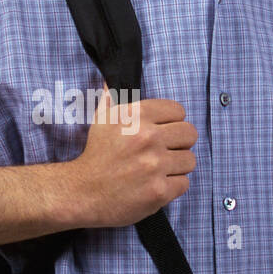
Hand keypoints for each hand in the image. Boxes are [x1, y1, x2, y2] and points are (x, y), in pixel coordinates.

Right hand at [72, 84, 197, 228]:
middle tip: (166, 151)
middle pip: (190, 134)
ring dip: (178, 166)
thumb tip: (112, 81)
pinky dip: (173, 186)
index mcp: (136, 116)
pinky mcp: (159, 190)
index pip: (178, 111)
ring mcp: (155, 165)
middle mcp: (148, 137)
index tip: (164, 131)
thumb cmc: (95, 155)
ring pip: (190, 160)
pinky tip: (157, 184)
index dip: (173, 122)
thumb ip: (112, 98)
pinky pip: (184, 183)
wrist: (82, 192)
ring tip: (160, 170)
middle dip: (180, 143)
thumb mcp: (101, 120)